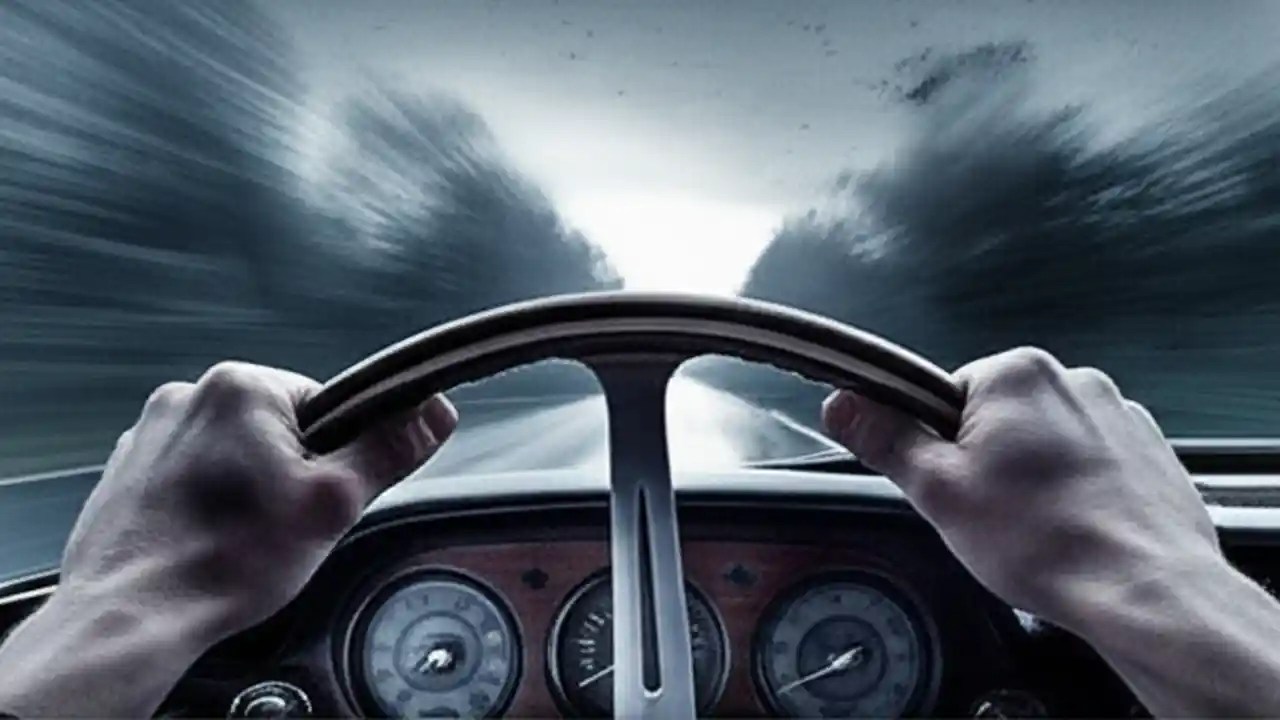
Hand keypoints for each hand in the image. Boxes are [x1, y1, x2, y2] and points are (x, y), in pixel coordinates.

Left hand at [0, 361, 455, 716]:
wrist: (131, 616)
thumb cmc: (224, 560)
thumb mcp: (332, 504)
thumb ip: (388, 451)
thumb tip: (435, 412)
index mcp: (241, 386)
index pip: (326, 405)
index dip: (336, 459)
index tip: (320, 497)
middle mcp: (187, 395)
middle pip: (278, 429)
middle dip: (289, 475)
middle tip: (283, 525)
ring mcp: (149, 433)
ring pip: (232, 455)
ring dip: (246, 490)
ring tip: (240, 539)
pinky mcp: (127, 471)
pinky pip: (190, 477)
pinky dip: (205, 506)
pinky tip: (207, 542)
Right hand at [821, 347, 1221, 629]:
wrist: (1145, 589)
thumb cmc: (1050, 542)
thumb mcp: (938, 492)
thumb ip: (885, 440)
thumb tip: (844, 405)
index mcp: (1014, 375)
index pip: (942, 396)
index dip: (935, 449)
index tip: (946, 485)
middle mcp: (1071, 380)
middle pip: (993, 418)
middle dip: (983, 464)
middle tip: (986, 514)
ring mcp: (1116, 414)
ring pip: (1041, 443)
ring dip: (1029, 479)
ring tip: (1034, 528)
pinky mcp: (1144, 450)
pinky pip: (1086, 463)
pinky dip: (1073, 491)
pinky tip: (1070, 527)